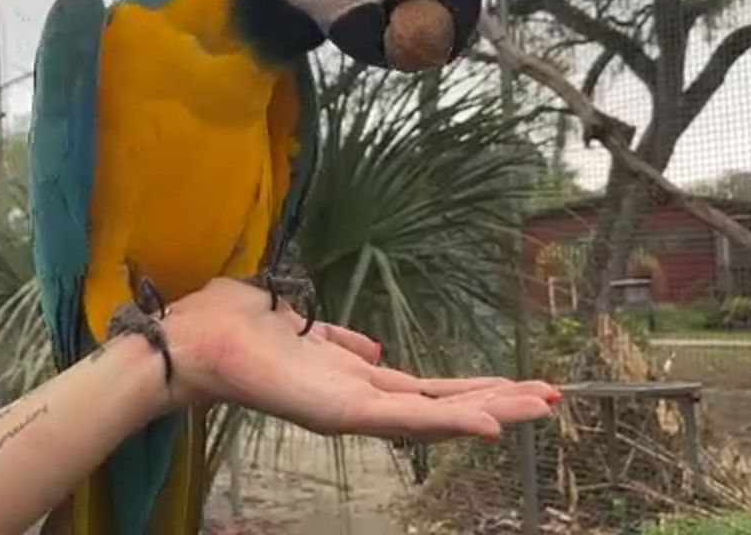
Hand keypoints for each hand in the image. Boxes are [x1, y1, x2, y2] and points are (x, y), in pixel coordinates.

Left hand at [159, 278, 559, 442]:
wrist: (197, 341)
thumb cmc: (238, 328)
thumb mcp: (303, 326)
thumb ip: (340, 341)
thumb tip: (375, 348)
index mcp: (352, 379)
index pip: (424, 388)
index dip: (472, 389)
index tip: (519, 383)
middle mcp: (359, 399)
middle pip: (442, 405)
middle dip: (498, 402)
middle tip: (553, 398)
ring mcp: (352, 410)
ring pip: (435, 416)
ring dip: (491, 412)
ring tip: (542, 406)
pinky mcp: (341, 412)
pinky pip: (403, 420)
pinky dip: (448, 424)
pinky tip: (490, 424)